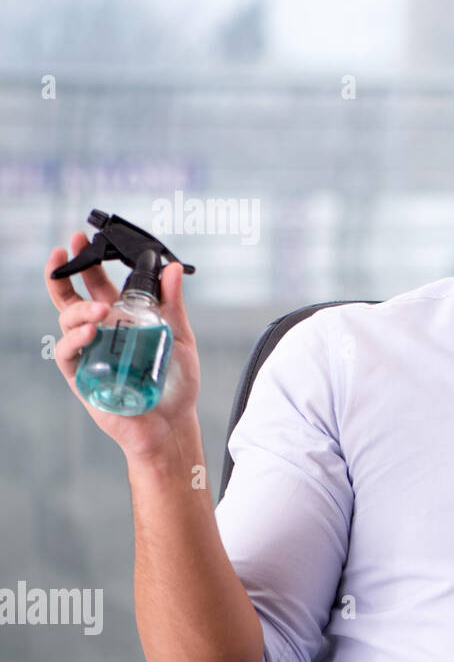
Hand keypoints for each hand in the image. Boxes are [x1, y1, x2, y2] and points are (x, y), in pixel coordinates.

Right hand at [45, 230, 201, 460]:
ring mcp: (89, 354)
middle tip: (66, 249)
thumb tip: (174, 268)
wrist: (174, 423)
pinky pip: (68, 354)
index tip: (81, 239)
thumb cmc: (176, 383)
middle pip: (71, 297)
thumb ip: (172, 303)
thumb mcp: (180, 337)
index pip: (95, 285)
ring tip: (99, 309)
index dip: (86, 262)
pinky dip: (75, 339)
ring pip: (68, 322)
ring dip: (79, 310)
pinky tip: (89, 330)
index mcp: (121, 319)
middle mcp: (100, 333)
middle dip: (65, 272)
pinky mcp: (83, 377)